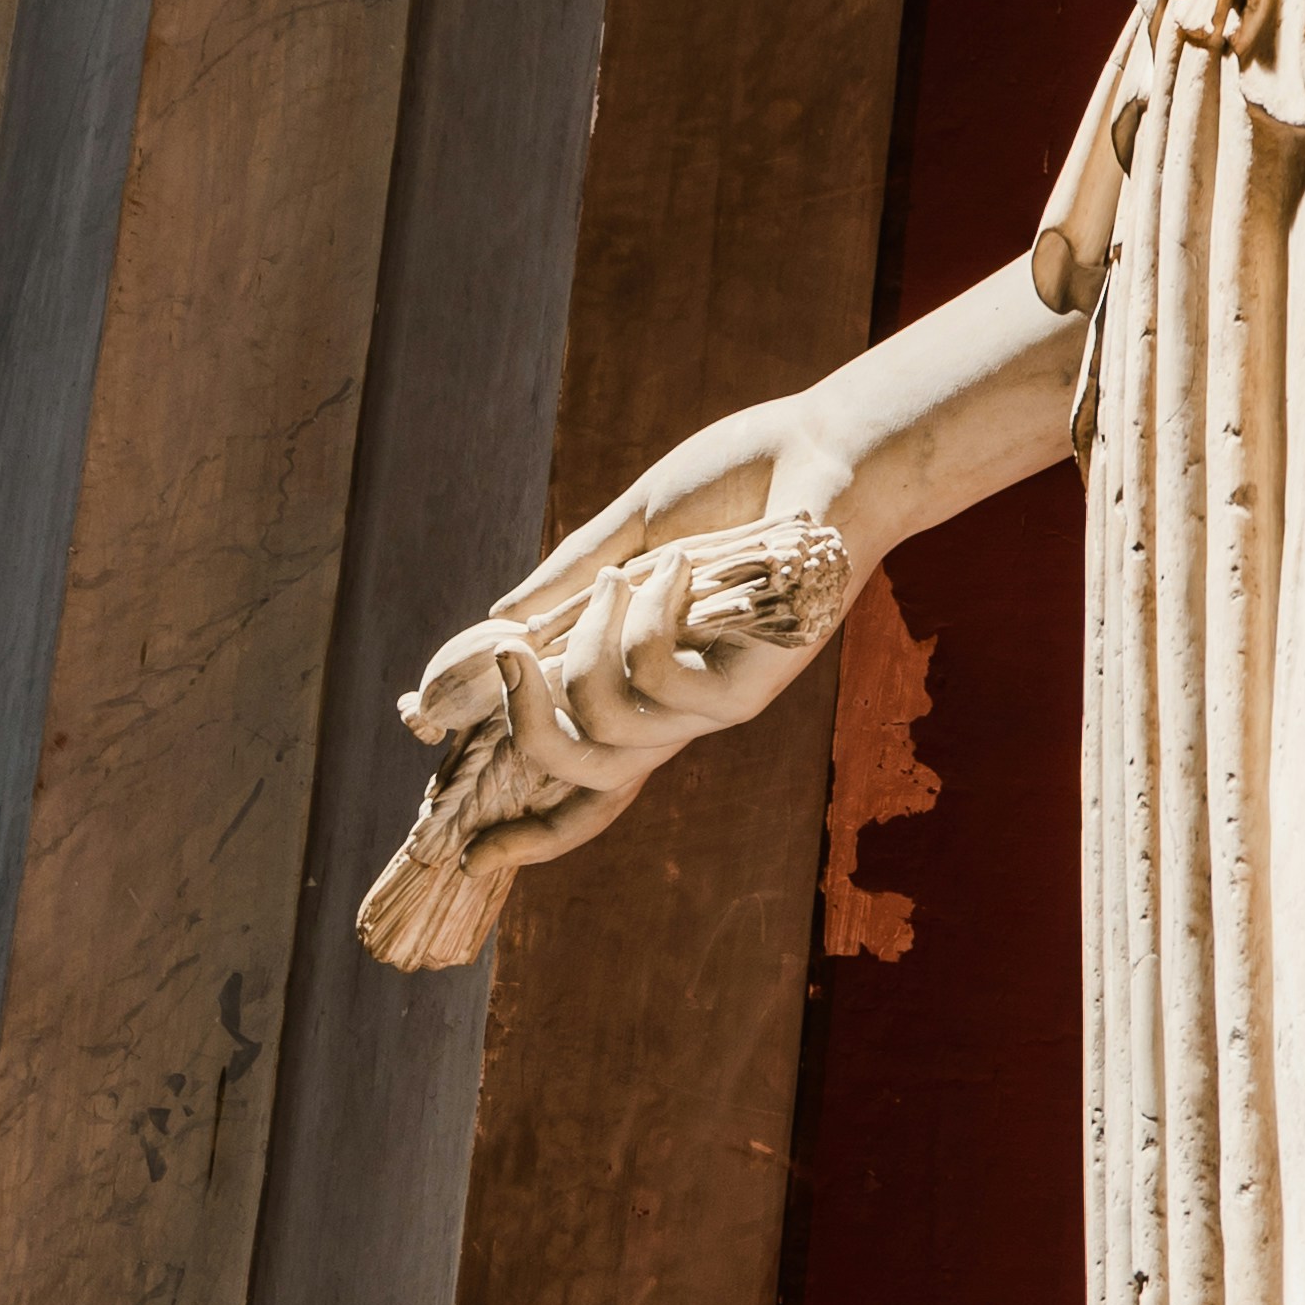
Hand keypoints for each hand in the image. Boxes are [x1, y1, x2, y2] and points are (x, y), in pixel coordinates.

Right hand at [355, 386, 864, 968]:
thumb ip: (566, 583)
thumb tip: (491, 628)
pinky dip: (649, 614)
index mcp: (653, 682)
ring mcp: (721, 701)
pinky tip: (683, 564)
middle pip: (585, 774)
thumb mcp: (635, 530)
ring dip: (590, 640)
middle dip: (525, 723)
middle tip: (503, 652)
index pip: (590, 778)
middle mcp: (685, 708)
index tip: (473, 855)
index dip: (534, 830)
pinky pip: (660, 677)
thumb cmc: (741, 483)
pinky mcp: (755, 684)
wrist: (832, 450)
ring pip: (610, 725)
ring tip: (628, 570)